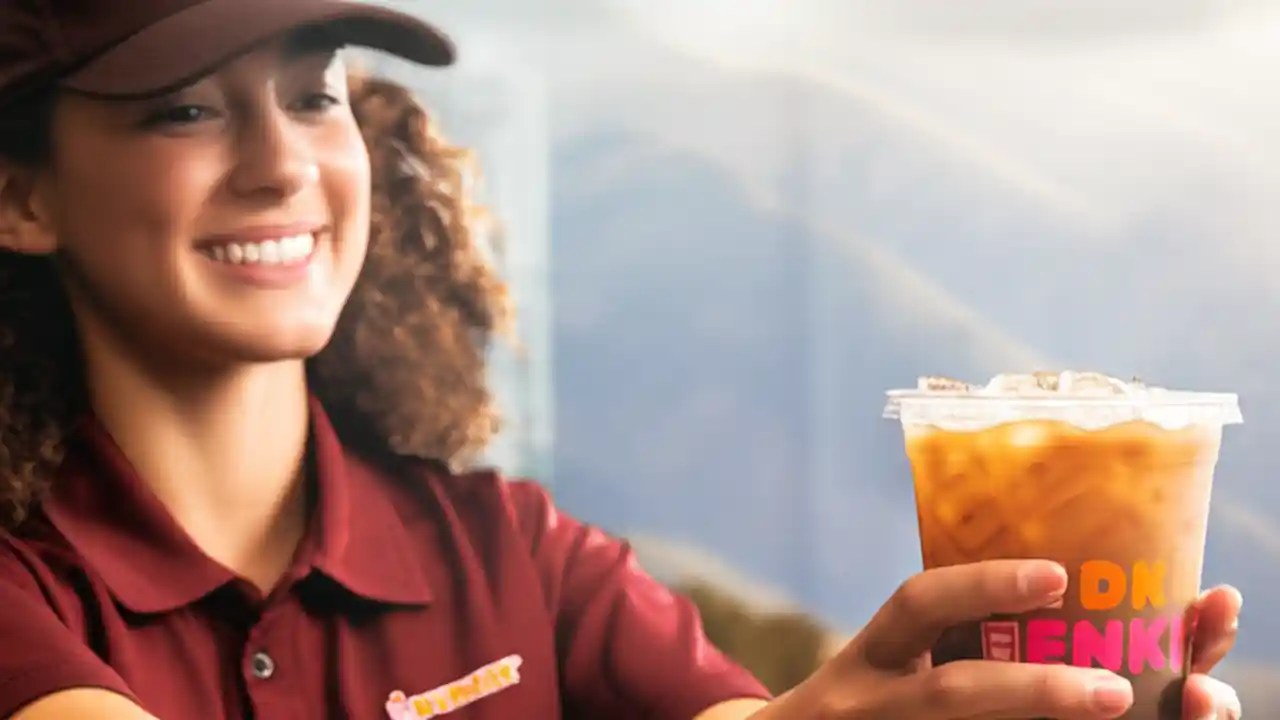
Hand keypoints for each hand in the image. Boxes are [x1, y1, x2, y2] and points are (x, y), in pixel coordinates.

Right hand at [753, 560, 1239, 719]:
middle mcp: (870, 702)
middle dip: (1038, 690)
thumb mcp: (881, 660)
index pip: (919, 605)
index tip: (1056, 575)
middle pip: (955, 695)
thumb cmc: (862, 699)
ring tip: (1117, 714)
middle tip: (1116, 690)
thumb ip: (941, 634)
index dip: (985, 586)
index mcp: (870, 656)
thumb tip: (1056, 598)